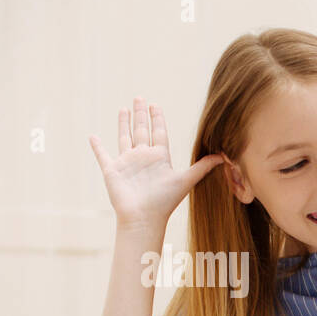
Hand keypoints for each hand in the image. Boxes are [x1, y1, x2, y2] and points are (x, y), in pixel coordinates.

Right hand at [88, 97, 224, 229]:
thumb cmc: (165, 202)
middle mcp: (143, 158)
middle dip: (141, 114)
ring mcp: (127, 163)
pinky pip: (102, 155)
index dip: (158, 119)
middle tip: (140, 98)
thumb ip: (203, 167)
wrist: (143, 218)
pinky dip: (97, 147)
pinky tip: (93, 137)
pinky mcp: (112, 170)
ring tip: (123, 109)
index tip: (156, 105)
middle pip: (142, 130)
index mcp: (159, 158)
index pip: (159, 133)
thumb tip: (224, 156)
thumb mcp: (186, 180)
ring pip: (124, 137)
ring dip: (123, 123)